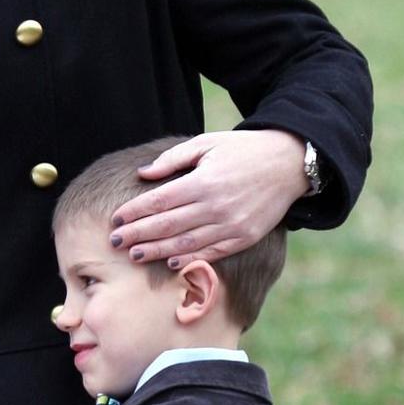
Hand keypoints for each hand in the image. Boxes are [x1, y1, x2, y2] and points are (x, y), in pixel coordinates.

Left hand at [110, 129, 307, 263]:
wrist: (288, 163)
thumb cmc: (243, 150)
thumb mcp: (207, 142)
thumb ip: (174, 158)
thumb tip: (143, 173)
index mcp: (204, 181)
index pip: (160, 201)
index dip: (135, 212)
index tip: (115, 219)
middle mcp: (216, 206)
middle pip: (167, 225)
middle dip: (138, 234)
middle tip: (114, 242)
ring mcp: (231, 225)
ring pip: (186, 243)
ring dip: (157, 251)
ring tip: (134, 256)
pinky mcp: (244, 237)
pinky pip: (212, 252)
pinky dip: (190, 259)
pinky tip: (170, 261)